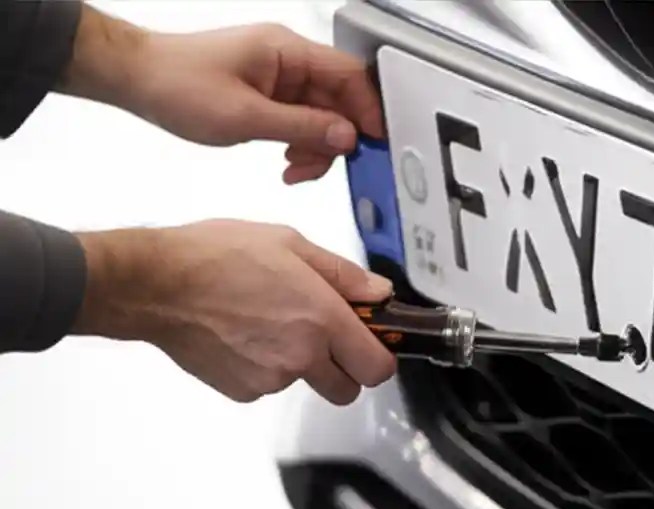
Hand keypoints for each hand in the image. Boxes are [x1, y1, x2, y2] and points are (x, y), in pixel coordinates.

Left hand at [60, 6, 383, 183]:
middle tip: (324, 165)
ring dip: (316, 147)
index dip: (368, 111)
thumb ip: (303, 127)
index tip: (373, 142)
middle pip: (339, 99)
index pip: (350, 76)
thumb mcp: (246, 116)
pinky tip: (287, 162)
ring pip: (321, 115)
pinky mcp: (268, 93)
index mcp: (288, 51)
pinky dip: (300, 144)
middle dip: (335, 138)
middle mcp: (288, 60)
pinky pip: (301, 120)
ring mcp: (278, 77)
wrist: (136, 80)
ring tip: (295, 169)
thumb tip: (346, 136)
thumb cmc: (177, 84)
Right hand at [72, 221, 396, 404]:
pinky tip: (242, 334)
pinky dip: (263, 366)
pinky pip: (268, 385)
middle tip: (325, 339)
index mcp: (322, 319)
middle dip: (345, 370)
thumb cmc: (217, 255)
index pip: (378, 368)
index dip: (379, 358)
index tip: (370, 343)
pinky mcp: (241, 390)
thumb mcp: (290, 244)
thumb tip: (379, 293)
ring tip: (267, 321)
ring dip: (299, 363)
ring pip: (304, 384)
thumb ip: (343, 275)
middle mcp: (301, 356)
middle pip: (347, 390)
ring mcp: (270, 379)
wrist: (155, 284)